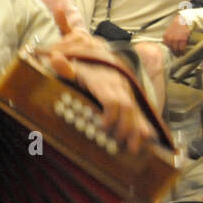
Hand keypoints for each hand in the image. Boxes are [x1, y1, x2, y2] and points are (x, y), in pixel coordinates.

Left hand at [49, 9, 153, 154]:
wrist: (95, 54)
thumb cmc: (79, 64)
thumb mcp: (70, 66)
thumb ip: (64, 66)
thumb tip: (55, 58)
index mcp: (103, 81)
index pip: (112, 100)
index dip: (110, 116)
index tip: (103, 128)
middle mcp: (118, 86)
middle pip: (127, 108)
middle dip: (126, 128)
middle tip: (121, 144)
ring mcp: (125, 91)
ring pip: (136, 111)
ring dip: (137, 130)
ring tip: (134, 149)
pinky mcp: (129, 96)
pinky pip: (139, 111)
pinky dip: (143, 125)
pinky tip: (147, 139)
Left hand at [163, 14, 190, 54]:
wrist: (182, 20)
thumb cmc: (176, 25)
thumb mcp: (168, 31)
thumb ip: (168, 38)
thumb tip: (169, 45)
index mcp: (165, 36)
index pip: (166, 46)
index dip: (169, 50)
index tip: (172, 53)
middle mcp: (170, 39)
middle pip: (171, 49)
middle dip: (174, 53)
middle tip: (176, 56)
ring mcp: (176, 39)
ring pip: (177, 49)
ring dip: (178, 53)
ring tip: (180, 55)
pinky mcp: (183, 39)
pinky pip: (182, 48)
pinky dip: (182, 51)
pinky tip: (183, 53)